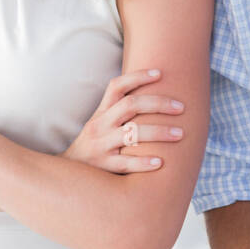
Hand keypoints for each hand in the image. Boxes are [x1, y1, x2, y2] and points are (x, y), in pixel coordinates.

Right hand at [61, 68, 184, 172]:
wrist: (68, 175)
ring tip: (180, 134)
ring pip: (132, 133)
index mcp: (101, 112)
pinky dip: (143, 162)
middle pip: (130, 105)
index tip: (160, 73)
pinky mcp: (102, 167)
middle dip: (159, 104)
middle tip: (181, 107)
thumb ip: (121, 112)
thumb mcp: (101, 124)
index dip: (138, 76)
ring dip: (159, 132)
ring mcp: (100, 146)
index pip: (117, 86)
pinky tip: (161, 163)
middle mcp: (99, 125)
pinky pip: (125, 163)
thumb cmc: (95, 146)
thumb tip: (157, 97)